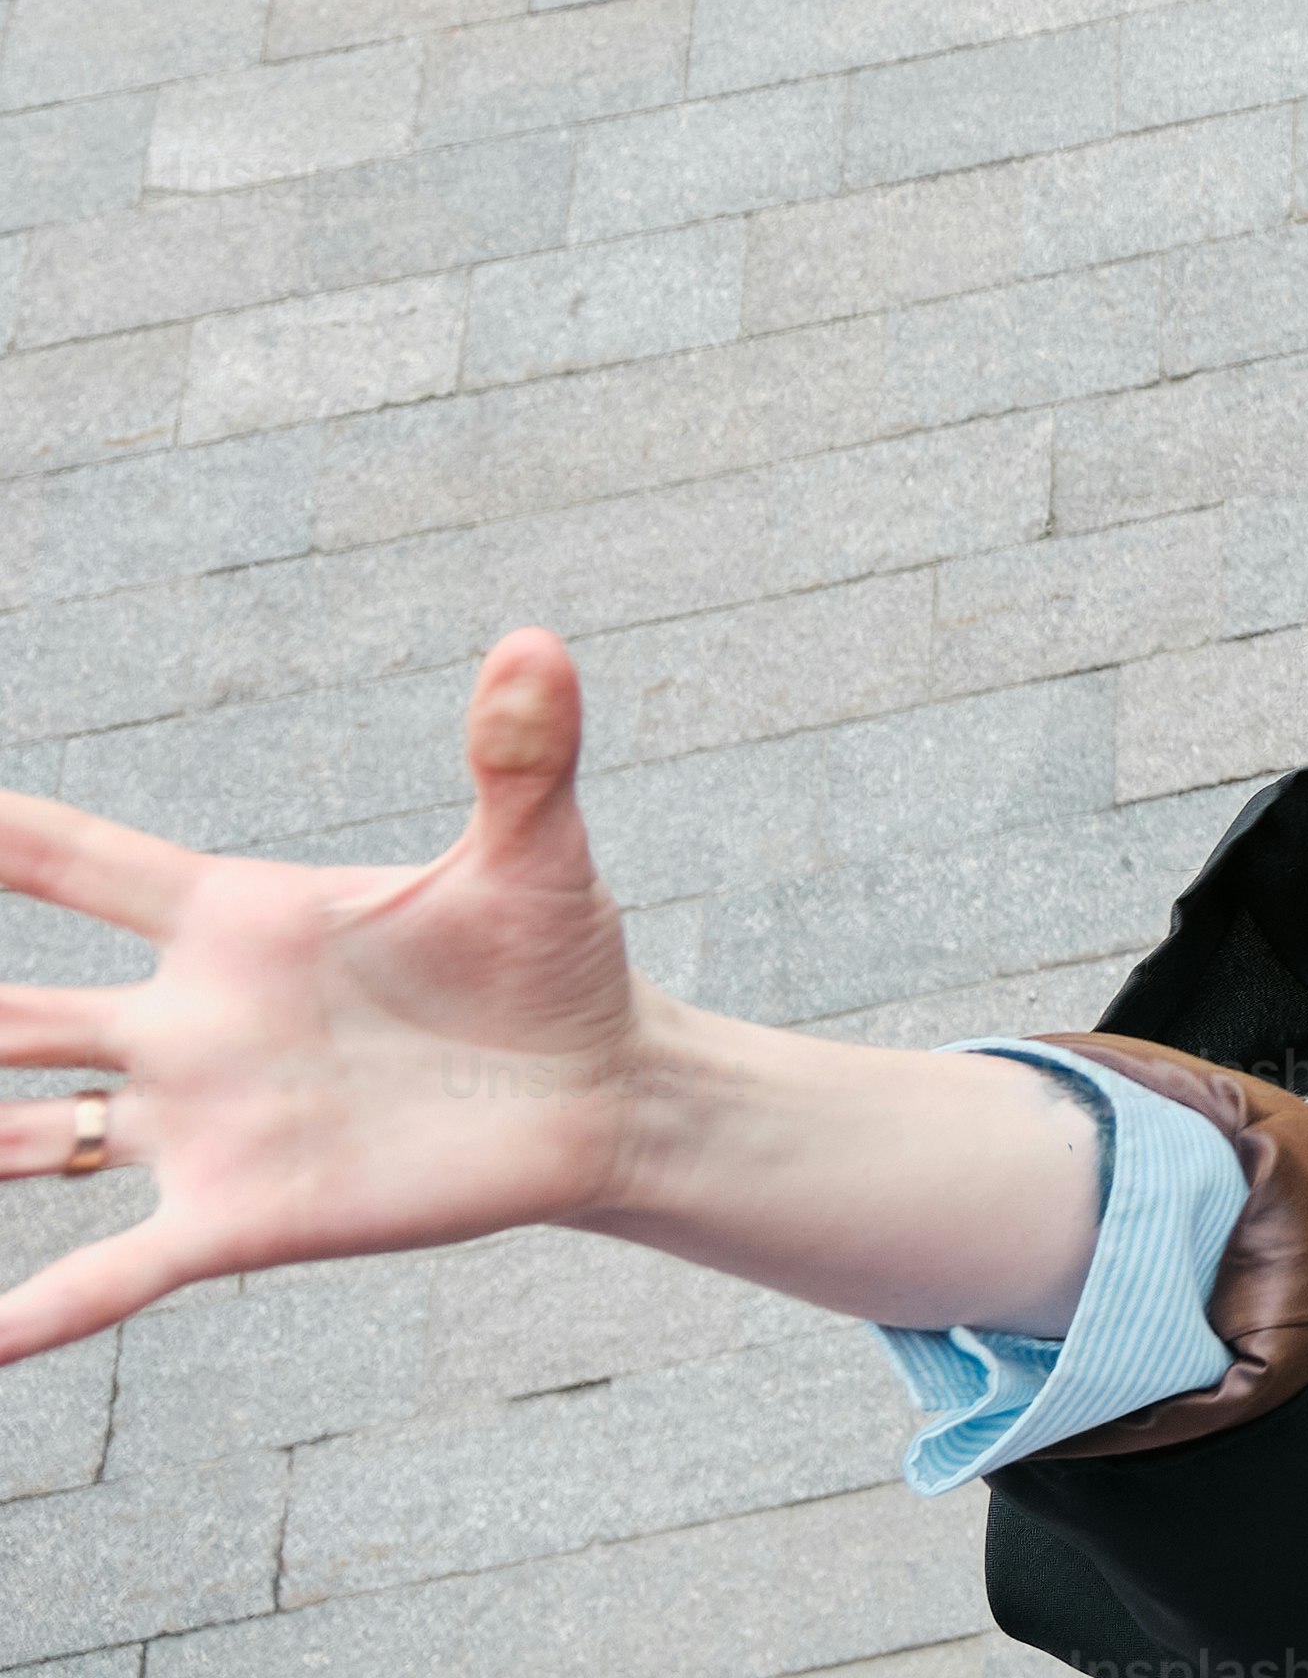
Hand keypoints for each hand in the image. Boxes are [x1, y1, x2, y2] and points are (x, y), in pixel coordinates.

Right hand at [0, 634, 651, 1364]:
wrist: (601, 1088)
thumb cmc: (552, 957)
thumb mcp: (536, 850)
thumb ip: (520, 752)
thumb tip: (537, 641)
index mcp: (234, 917)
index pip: (72, 862)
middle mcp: (185, 1022)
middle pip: (3, 1005)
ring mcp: (200, 1123)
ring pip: (18, 1133)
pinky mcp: (239, 1216)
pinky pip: (106, 1273)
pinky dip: (34, 1314)